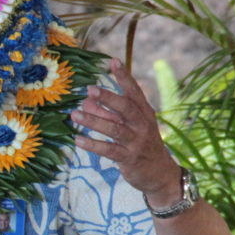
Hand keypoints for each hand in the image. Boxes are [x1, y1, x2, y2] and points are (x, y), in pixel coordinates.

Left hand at [71, 59, 182, 202]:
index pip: (135, 91)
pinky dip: (93, 144)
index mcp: (145, 112)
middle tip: (90, 89)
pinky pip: (109, 150)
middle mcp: (143, 125)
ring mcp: (137, 142)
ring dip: (93, 121)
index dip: (124, 76)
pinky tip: (78, 140)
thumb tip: (86, 100)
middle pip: (126, 108)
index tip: (114, 61)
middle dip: (108, 97)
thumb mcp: (128, 126)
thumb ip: (108, 113)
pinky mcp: (129, 158)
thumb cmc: (141, 144)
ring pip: (114, 129)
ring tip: (75, 115)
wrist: (159, 174)